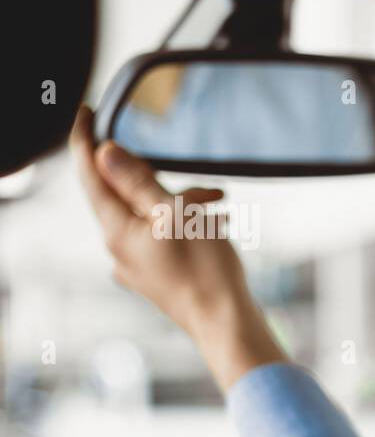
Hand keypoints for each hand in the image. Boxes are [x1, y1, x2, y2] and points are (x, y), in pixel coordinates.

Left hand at [71, 106, 286, 390]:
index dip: (85, 141)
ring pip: (151, 217)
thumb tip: (105, 153)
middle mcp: (119, 249)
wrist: (227, 323)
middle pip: (127, 196)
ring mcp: (137, 266)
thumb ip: (138, 181)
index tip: (86, 112)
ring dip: (182, 204)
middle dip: (163, 181)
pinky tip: (215, 228)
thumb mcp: (174, 213)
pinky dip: (185, 226)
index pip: (91, 175)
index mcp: (117, 230)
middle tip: (203, 187)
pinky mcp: (157, 278)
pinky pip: (164, 238)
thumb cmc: (206, 270)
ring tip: (219, 208)